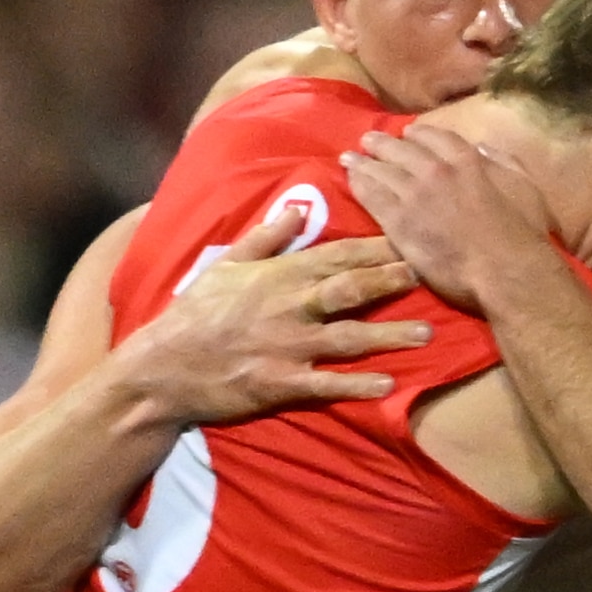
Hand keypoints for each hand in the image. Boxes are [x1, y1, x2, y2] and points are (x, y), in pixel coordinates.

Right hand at [120, 196, 429, 420]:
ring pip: (347, 337)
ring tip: (426, 333)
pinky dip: (357, 384)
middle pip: (349, 290)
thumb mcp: (227, 264)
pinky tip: (388, 384)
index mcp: (278, 276)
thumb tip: (297, 208)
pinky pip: (327, 384)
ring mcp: (287, 346)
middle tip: (428, 274)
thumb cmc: (196, 313)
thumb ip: (267, 238)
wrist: (163, 367)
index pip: (335, 255)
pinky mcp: (281, 383)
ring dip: (388, 334)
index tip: (408, 240)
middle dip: (390, 280)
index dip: (374, 248)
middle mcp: (288, 307)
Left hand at [346, 115, 555, 316]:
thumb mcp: (525, 186)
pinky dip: (359, 184)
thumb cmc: (523, 233)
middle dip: (383, 143)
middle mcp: (435, 169)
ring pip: (380, 169)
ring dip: (363, 161)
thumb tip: (484, 149)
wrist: (506, 270)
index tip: (409, 135)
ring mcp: (413, 194)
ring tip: (349, 158)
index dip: (418, 134)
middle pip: (400, 148)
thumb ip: (503, 162)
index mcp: (467, 159)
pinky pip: (370, 195)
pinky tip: (350, 179)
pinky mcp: (398, 222)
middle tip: (369, 142)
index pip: (434, 136)